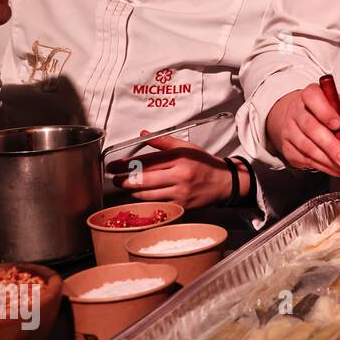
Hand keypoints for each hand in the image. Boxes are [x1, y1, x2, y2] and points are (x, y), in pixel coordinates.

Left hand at [107, 132, 239, 207]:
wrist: (224, 182)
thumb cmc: (204, 164)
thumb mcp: (187, 147)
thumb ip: (164, 141)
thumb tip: (143, 135)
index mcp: (180, 158)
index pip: (147, 161)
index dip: (126, 164)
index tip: (114, 166)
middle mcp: (180, 175)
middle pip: (144, 179)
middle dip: (124, 180)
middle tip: (115, 179)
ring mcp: (180, 192)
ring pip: (148, 194)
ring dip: (133, 191)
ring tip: (126, 186)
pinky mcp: (182, 205)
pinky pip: (157, 203)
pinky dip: (146, 200)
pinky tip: (141, 195)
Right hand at [265, 83, 339, 176]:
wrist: (303, 119)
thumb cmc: (326, 112)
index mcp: (310, 95)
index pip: (313, 98)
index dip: (325, 112)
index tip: (338, 124)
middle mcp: (296, 111)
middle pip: (310, 127)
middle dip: (330, 145)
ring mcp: (289, 129)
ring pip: (306, 146)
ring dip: (327, 159)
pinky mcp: (287, 148)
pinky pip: (303, 159)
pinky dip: (321, 166)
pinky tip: (334, 169)